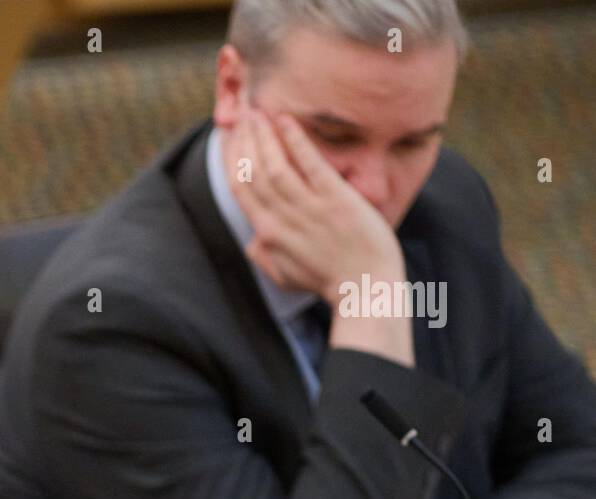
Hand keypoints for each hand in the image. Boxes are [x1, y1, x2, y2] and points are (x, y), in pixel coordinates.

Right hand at [229, 110, 412, 365]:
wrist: (364, 289)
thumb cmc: (326, 282)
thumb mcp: (284, 275)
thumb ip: (263, 255)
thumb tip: (252, 238)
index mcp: (267, 234)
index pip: (240, 189)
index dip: (231, 160)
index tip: (230, 138)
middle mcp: (282, 219)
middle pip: (253, 172)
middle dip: (244, 140)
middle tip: (243, 114)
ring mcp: (309, 209)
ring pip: (274, 166)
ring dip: (263, 136)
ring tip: (259, 112)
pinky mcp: (335, 200)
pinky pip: (309, 164)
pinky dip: (294, 141)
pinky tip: (286, 120)